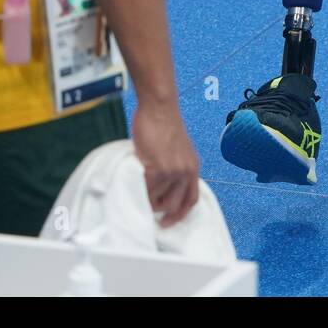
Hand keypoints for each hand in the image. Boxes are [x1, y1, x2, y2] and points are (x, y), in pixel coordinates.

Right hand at [131, 98, 199, 227]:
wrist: (159, 107)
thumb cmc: (164, 123)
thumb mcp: (178, 149)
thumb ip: (174, 166)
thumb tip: (161, 184)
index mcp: (193, 167)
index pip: (191, 199)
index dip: (180, 213)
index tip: (169, 220)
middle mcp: (186, 172)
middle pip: (174, 204)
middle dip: (161, 210)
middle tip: (148, 208)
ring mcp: (172, 171)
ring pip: (157, 198)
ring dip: (147, 197)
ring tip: (138, 188)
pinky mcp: (157, 168)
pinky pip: (146, 188)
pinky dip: (139, 189)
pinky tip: (134, 182)